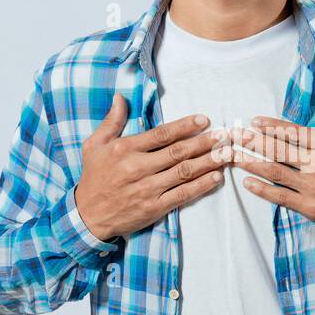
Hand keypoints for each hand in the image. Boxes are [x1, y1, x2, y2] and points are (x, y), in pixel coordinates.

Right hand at [75, 94, 231, 241]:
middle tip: (224, 135)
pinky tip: (215, 177)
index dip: (185, 126)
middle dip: (204, 143)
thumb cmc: (93, 178)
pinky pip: (182, 194)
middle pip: (178, 152)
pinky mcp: (154, 207)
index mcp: (125, 149)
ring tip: (227, 154)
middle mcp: (138, 167)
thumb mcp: (93, 145)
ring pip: (184, 172)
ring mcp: (147, 189)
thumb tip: (120, 98)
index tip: (204, 120)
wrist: (87, 216)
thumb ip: (111, 122)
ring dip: (208, 162)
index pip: (161, 134)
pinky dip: (201, 186)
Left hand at [229, 85, 314, 236]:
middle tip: (233, 135)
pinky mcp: (312, 207)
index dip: (272, 125)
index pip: (294, 131)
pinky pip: (281, 197)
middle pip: (278, 149)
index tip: (254, 121)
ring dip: (252, 163)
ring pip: (275, 171)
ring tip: (233, 156)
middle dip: (253, 141)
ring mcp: (313, 187)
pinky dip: (262, 190)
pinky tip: (248, 183)